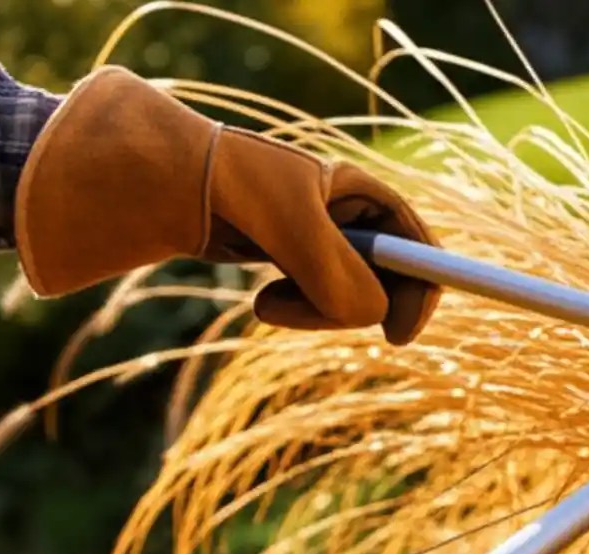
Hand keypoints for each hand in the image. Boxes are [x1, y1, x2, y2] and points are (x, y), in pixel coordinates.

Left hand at [15, 66, 438, 344]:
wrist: (166, 184)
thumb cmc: (233, 189)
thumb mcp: (294, 231)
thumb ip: (340, 275)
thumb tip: (373, 317)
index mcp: (363, 194)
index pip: (419, 246)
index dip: (422, 290)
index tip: (400, 334)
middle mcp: (350, 217)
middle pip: (388, 280)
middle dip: (357, 307)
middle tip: (327, 321)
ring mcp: (322, 242)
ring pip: (349, 298)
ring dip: (318, 314)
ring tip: (268, 305)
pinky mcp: (295, 263)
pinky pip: (317, 303)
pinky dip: (296, 311)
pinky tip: (263, 301)